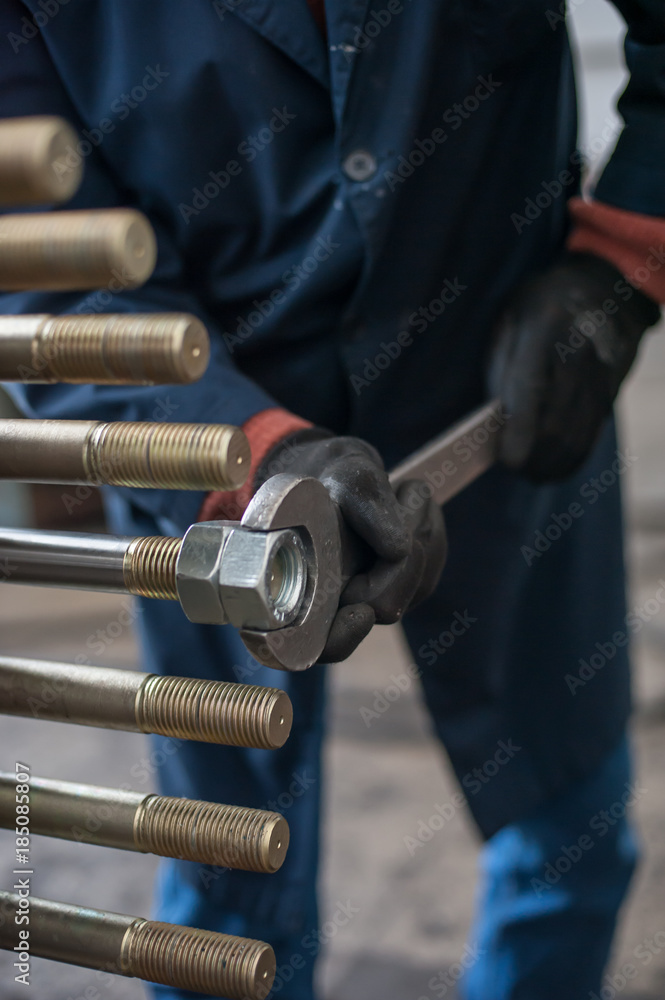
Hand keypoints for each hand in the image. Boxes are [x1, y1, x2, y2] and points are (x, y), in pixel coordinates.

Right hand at [257, 434, 446, 661]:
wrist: (337, 474)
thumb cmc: (329, 478)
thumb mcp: (342, 474)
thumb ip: (364, 500)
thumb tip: (398, 548)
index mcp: (305, 591)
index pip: (322, 643)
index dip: (342, 636)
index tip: (360, 611)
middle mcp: (341, 604)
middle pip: (385, 607)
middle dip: (400, 550)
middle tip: (403, 495)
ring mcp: (376, 596)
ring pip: (418, 583)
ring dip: (420, 528)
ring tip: (402, 489)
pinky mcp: (408, 583)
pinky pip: (433, 563)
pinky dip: (430, 528)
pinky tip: (411, 501)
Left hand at [488, 251, 660, 482]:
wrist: (603, 288)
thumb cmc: (540, 305)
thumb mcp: (509, 321)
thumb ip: (502, 368)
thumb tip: (496, 423)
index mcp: (544, 326)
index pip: (531, 388)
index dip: (519, 431)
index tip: (508, 460)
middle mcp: (578, 351)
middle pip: (557, 422)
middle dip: (534, 456)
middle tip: (515, 469)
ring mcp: (600, 372)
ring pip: (576, 435)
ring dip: (552, 463)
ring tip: (533, 474)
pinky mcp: (610, 390)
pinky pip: (592, 433)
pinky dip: (573, 458)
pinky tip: (556, 468)